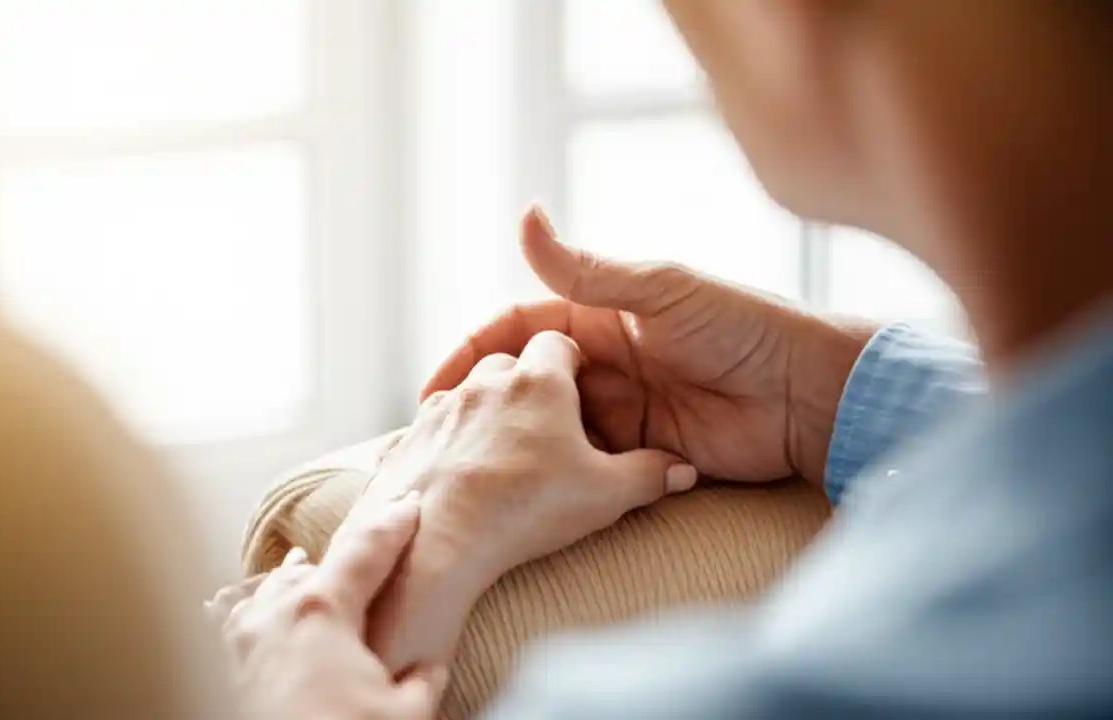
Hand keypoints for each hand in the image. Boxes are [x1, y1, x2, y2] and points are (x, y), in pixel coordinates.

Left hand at [211, 492, 446, 719]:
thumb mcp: (405, 715)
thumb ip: (421, 683)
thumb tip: (429, 669)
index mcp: (323, 610)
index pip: (367, 552)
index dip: (393, 525)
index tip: (411, 504)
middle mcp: (275, 614)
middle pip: (315, 565)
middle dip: (347, 554)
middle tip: (373, 535)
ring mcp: (243, 641)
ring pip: (270, 589)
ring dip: (294, 576)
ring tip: (302, 563)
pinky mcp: (226, 672)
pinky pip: (236, 620)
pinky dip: (250, 605)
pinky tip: (243, 605)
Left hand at [359, 330, 695, 671]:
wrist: (439, 540)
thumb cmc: (527, 508)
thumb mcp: (605, 495)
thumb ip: (648, 476)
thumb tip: (682, 471)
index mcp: (539, 381)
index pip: (558, 343)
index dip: (573, 362)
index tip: (582, 385)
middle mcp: (484, 383)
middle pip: (509, 363)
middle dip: (528, 383)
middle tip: (546, 425)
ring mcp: (440, 409)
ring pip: (466, 392)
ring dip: (483, 411)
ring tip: (501, 451)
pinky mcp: (406, 440)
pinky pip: (427, 430)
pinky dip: (443, 442)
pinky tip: (454, 472)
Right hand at [423, 207, 874, 484]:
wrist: (807, 395)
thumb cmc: (742, 326)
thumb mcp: (659, 291)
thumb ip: (588, 269)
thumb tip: (524, 215)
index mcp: (600, 316)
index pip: (517, 331)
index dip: (472, 355)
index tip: (434, 390)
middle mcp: (603, 364)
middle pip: (525, 386)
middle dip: (483, 409)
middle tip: (440, 442)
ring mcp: (622, 412)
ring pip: (550, 430)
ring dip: (516, 448)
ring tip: (471, 474)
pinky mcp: (643, 456)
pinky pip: (590, 468)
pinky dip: (560, 479)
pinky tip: (528, 495)